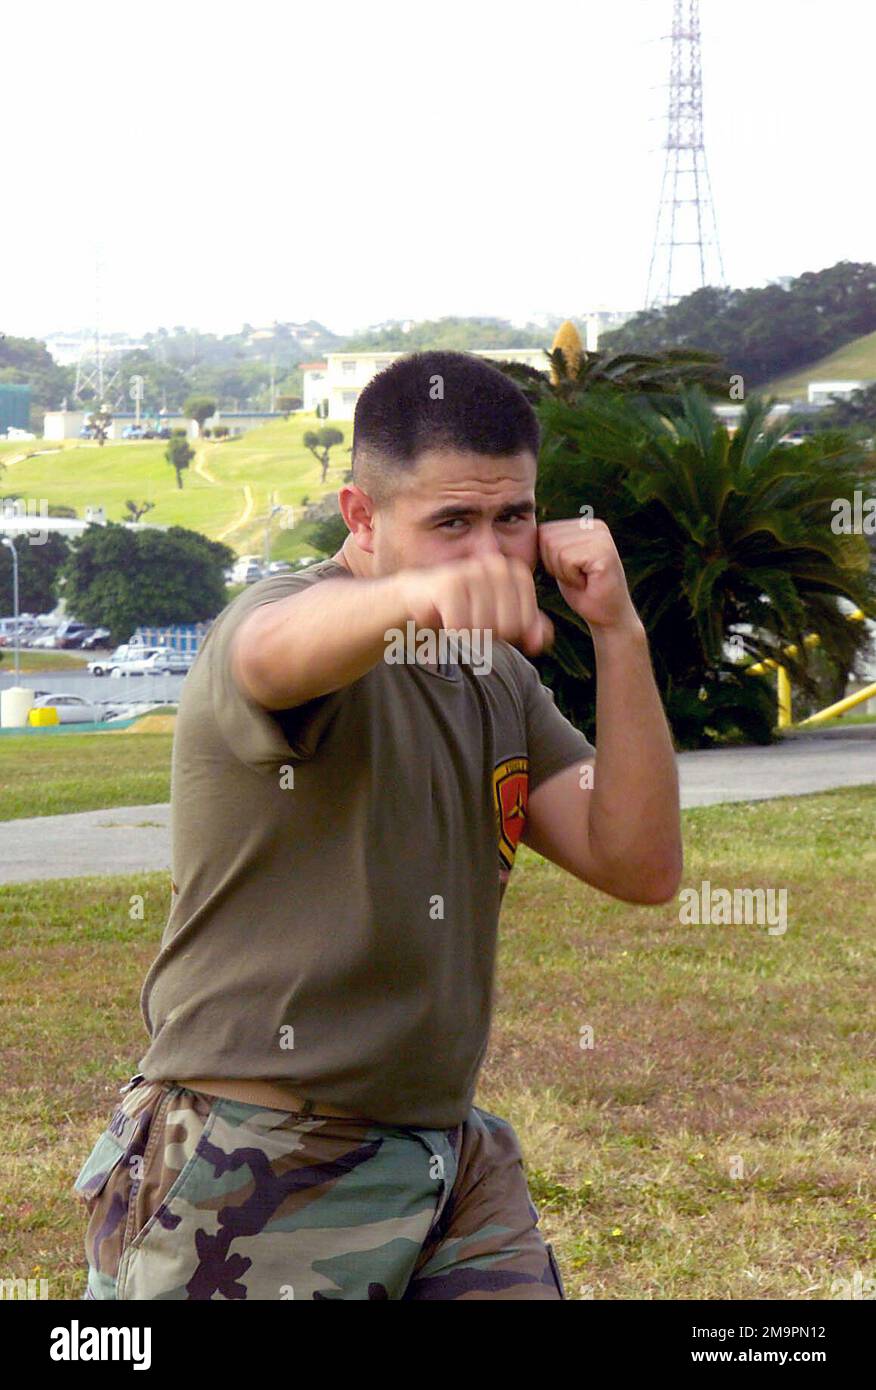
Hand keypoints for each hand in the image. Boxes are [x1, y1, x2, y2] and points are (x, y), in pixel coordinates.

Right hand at [396, 554, 553, 656]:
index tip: (492, 622)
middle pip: (509, 626)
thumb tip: (540, 642)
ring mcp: (472, 572)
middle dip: (490, 635)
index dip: (513, 632)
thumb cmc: (463, 608)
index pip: (527, 619)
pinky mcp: (448, 584)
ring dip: (469, 634)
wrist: (417, 600)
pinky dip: (452, 631)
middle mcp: (496, 565)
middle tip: (471, 622)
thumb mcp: (499, 618)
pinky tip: (443, 617)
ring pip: (485, 628)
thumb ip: (526, 628)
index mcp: (514, 570)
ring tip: (457, 619)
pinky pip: (461, 627)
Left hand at [538, 518, 640, 634]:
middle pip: (547, 539)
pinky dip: (571, 577)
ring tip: (583, 580)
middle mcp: (594, 525)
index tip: (570, 571)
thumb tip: (523, 532)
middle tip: (577, 577)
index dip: (548, 559)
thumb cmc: (583, 592)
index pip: (543, 532)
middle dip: (554, 565)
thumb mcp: (561, 562)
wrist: (608, 617)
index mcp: (584, 524)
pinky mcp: (603, 551)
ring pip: (555, 549)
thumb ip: (550, 544)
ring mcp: (601, 536)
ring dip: (563, 572)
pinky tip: (588, 583)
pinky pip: (567, 559)